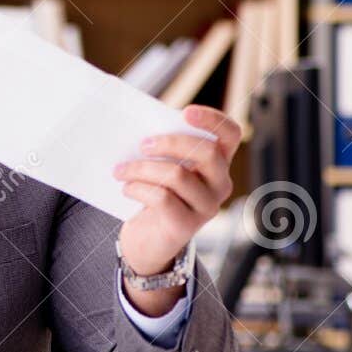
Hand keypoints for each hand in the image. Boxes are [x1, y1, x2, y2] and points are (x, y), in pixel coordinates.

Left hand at [113, 105, 241, 312]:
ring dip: (142, 168)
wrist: (148, 238)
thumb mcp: (164, 166)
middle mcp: (220, 184)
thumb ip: (163, 148)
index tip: (185, 112)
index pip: (230, 134)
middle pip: (206, 153)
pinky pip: (162, 198)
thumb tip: (141, 129)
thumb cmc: (156, 192)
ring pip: (177, 175)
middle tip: (142, 144)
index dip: (212, 120)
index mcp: (218, 161)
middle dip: (170, 143)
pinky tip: (126, 188)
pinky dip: (138, 188)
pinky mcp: (187, 226)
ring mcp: (207, 206)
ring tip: (120, 170)